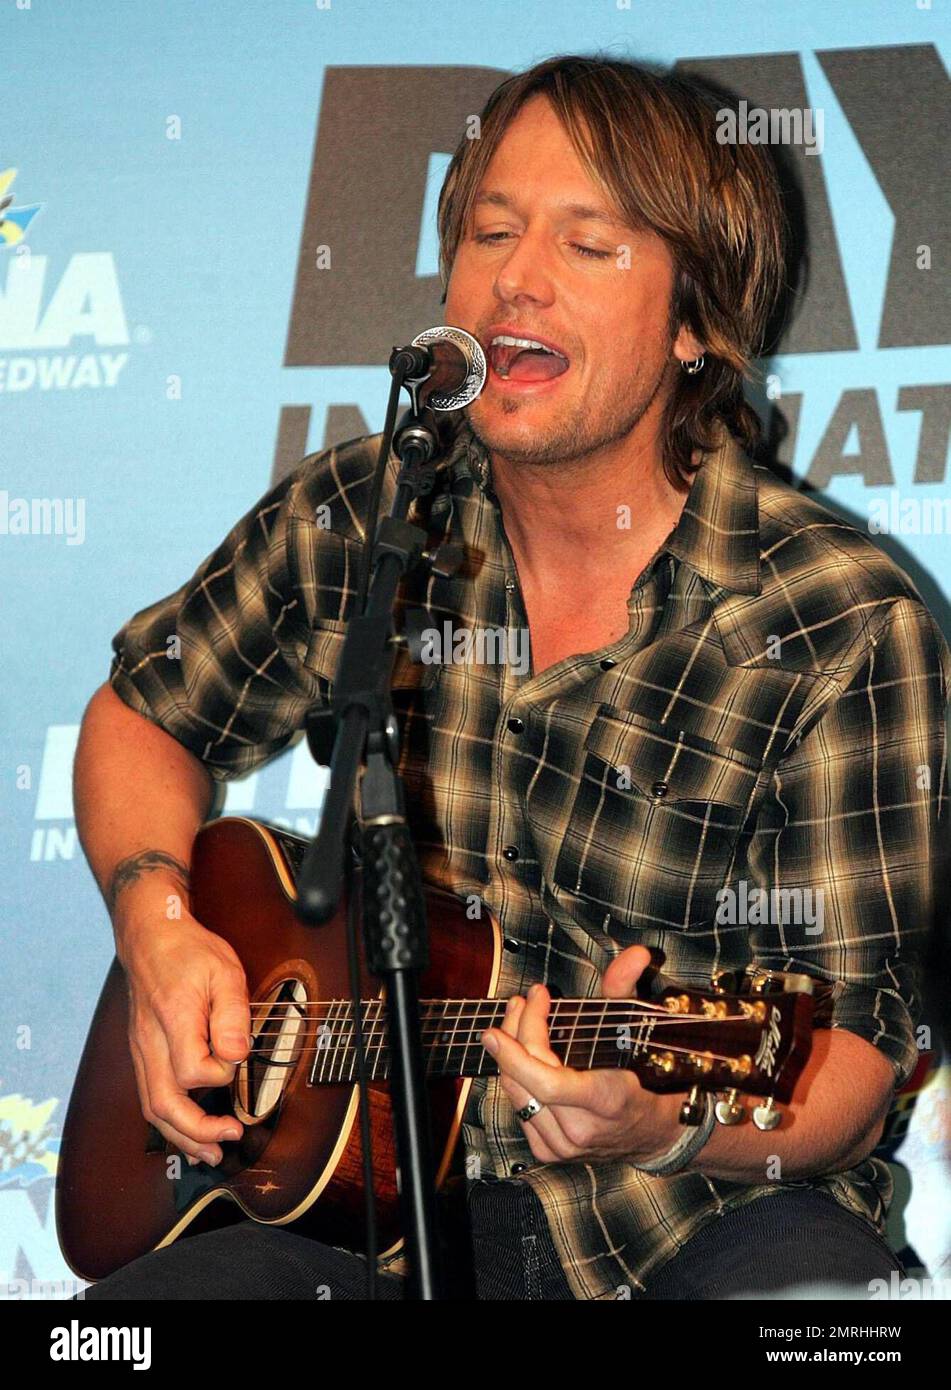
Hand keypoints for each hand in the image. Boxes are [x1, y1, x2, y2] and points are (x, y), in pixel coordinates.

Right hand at [119, 910, 248, 1165]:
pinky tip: (187, 1132)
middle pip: (163, 1105)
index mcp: (174, 1019)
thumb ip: (233, 1015)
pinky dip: (168, 1121)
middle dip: (197, 1132)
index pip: (193, 1071)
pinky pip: (149, 1095)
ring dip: (181, 1136)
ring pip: (152, 1108)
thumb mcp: (224, 970)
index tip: (238, 1060)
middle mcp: (151, 1042)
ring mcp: (142, 1050)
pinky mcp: (142, 1053)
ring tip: (210, 1153)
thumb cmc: (189, 951)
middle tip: (229, 1140)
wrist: (152, 937)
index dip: (221, 1075)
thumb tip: (237, 1055)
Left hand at [480, 945, 681, 1164]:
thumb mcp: (639, 1032)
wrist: (657, 1135)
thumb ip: (627, 989)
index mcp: (604, 1101)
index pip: (547, 1082)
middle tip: (523, 1001)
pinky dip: (517, 1076)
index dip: (518, 1049)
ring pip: (515, 1092)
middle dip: (517, 1032)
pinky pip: (519, 1106)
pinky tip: (524, 1054)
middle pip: (525, 1079)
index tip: (512, 1013)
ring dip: (511, 1052)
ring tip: (520, 1018)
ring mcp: (561, 1146)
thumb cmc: (649, 1080)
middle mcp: (579, 1130)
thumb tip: (635, 953)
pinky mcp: (548, 1151)